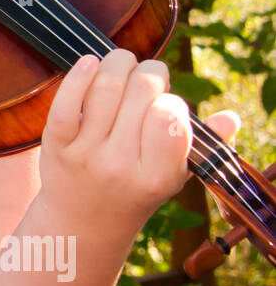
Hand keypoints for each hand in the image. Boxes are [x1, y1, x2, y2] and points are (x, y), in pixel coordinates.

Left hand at [39, 49, 220, 231]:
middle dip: (149, 73)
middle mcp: (119, 166)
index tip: (165, 103)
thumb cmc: (135, 189)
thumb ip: (201, 145)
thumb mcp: (172, 176)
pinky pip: (66, 102)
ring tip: (123, 67)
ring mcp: (85, 155)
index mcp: (157, 176)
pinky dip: (78, 76)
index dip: (170, 99)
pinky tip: (90, 63)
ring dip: (118, 63)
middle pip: (140, 90)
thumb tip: (230, 118)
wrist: (83, 223)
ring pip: (106, 86)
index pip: (170, 117)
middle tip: (147, 80)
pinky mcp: (56, 145)